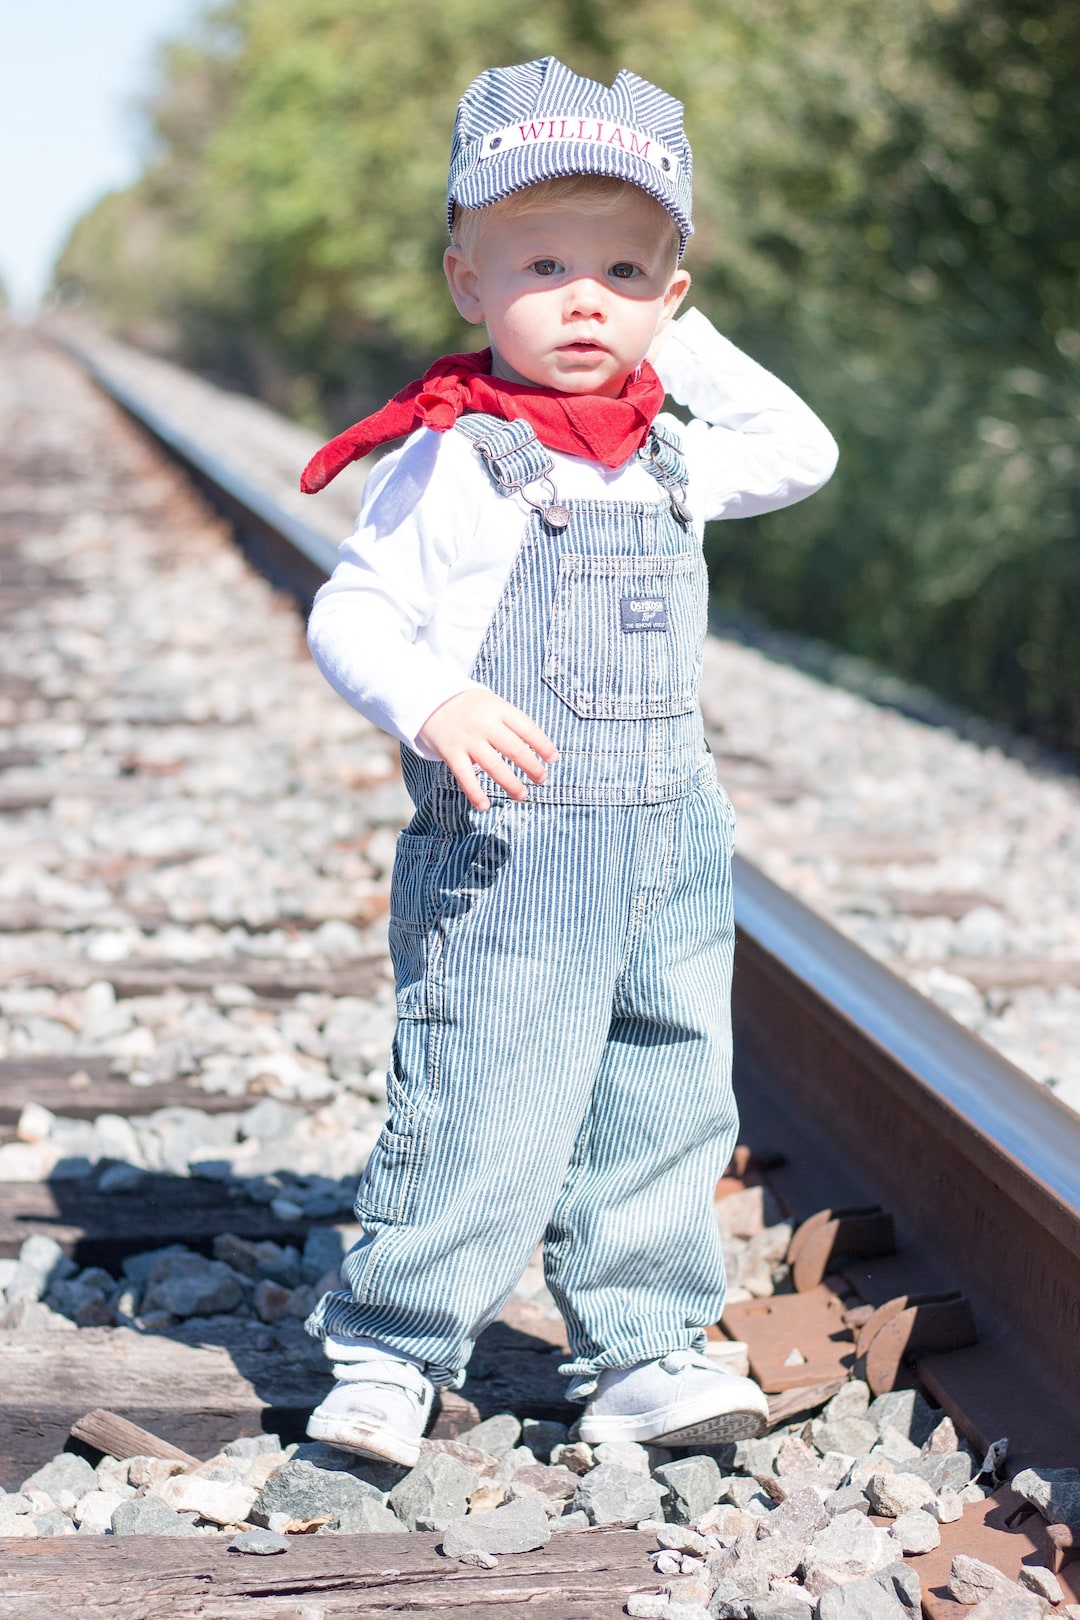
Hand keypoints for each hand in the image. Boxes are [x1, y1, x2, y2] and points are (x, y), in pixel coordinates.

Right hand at [416, 690, 558, 810]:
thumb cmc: (470, 707)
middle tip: (541, 779)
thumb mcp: (492, 705)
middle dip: (532, 767)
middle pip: (514, 749)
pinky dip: (475, 793)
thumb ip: (510, 724)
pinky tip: (485, 806)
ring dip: (511, 783)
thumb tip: (537, 752)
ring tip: (522, 795)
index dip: (543, 745)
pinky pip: (465, 777)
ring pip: (494, 766)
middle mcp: (484, 724)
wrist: (429, 700)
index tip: (554, 759)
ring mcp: (467, 739)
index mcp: (498, 709)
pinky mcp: (451, 752)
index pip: (527, 728)